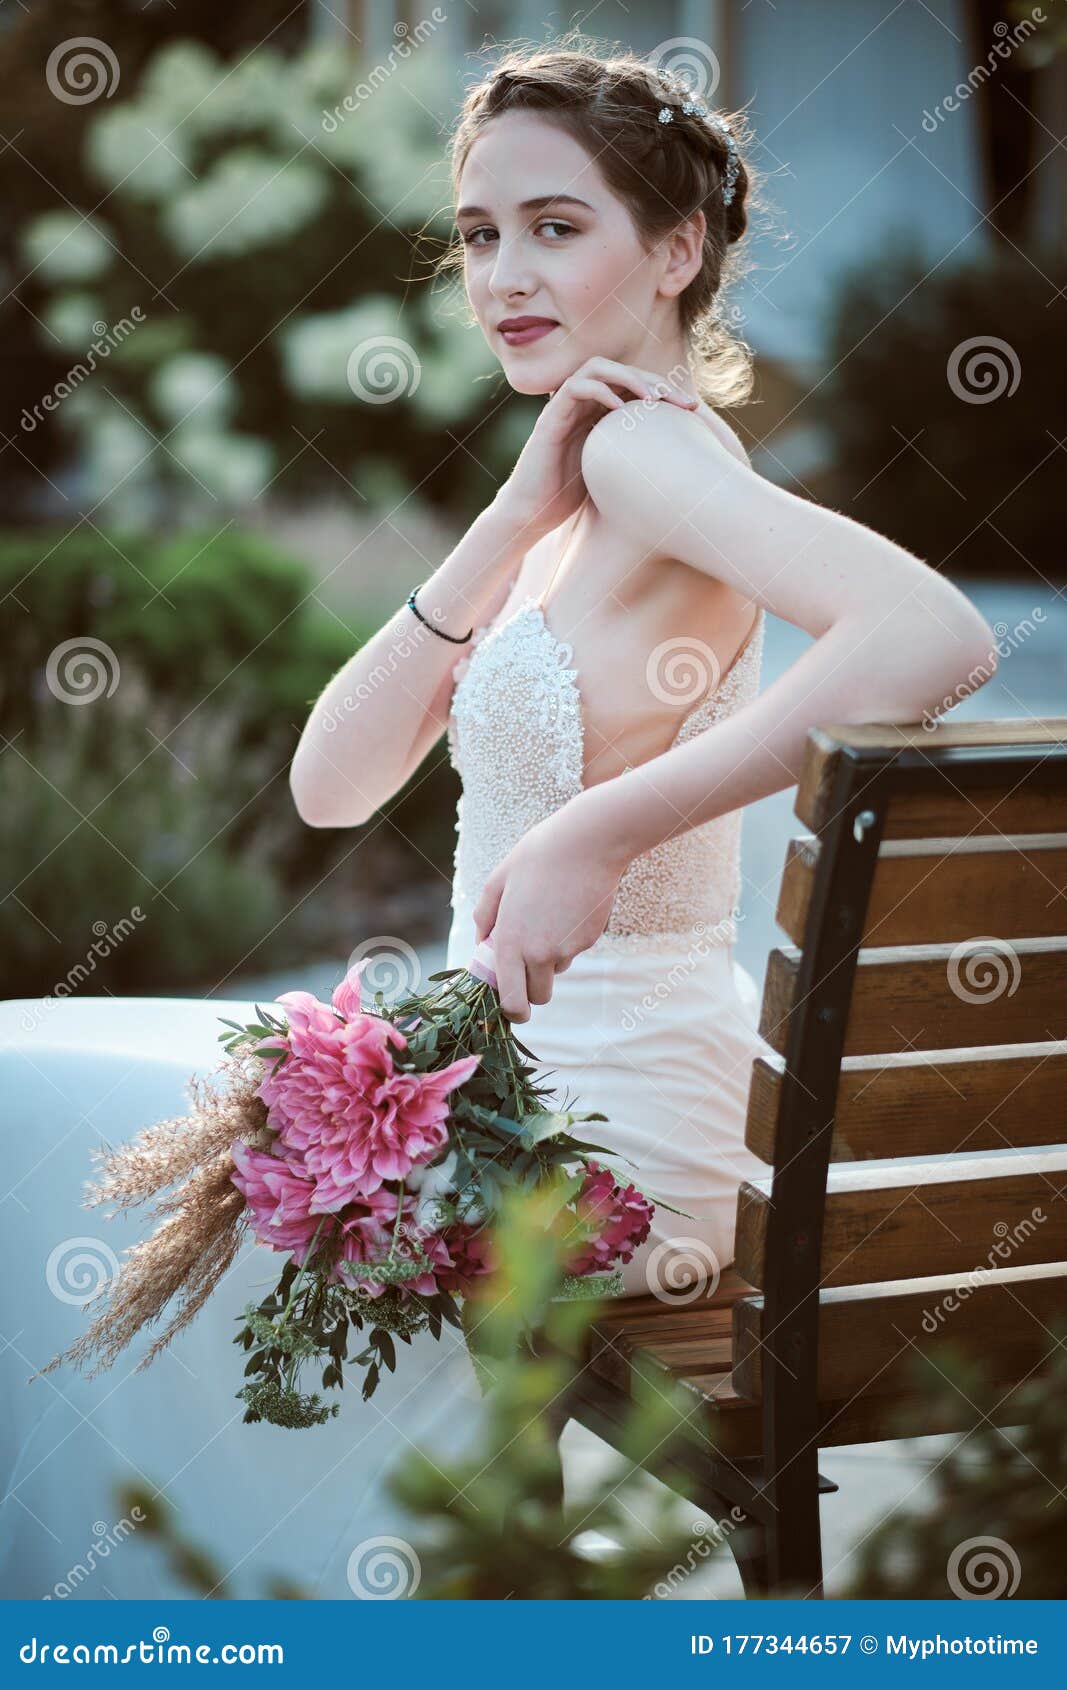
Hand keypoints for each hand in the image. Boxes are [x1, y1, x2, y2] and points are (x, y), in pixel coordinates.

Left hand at [471, 798, 627, 1021]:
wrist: (586, 843)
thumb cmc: (537, 857)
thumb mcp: (498, 882)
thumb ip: (485, 918)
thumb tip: (482, 945)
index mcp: (510, 942)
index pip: (511, 1000)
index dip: (511, 1011)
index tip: (513, 1007)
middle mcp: (538, 953)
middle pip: (537, 996)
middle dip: (532, 989)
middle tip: (530, 966)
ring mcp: (567, 949)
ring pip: (556, 971)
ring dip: (550, 959)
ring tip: (548, 918)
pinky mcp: (588, 940)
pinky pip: (574, 950)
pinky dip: (569, 938)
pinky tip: (567, 907)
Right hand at [497, 356, 698, 540]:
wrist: (533, 512)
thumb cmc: (572, 496)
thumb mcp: (616, 470)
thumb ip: (637, 453)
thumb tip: (680, 459)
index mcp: (599, 411)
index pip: (635, 383)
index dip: (664, 389)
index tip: (691, 408)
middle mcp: (583, 403)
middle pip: (621, 370)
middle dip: (655, 380)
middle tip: (681, 401)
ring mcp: (565, 407)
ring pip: (597, 368)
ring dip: (629, 377)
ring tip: (652, 399)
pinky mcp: (549, 419)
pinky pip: (574, 388)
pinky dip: (600, 392)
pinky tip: (621, 410)